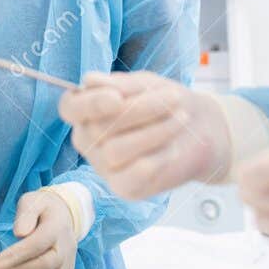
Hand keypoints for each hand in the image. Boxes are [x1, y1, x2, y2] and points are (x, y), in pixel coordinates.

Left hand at [0, 188, 79, 268]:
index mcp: (57, 227)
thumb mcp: (31, 201)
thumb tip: (19, 233)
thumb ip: (25, 214)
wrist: (63, 216)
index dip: (14, 256)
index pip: (37, 245)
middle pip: (44, 266)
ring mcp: (69, 264)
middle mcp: (66, 248)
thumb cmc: (41, 209)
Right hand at [60, 72, 229, 198]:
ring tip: (180, 118)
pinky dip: (157, 159)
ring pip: (115, 151)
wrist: (198, 128)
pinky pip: (132, 176)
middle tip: (173, 98)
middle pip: (97, 128)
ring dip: (154, 132)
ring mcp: (104, 165)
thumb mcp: (145, 84)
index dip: (89, 104)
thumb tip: (89, 81)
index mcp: (85, 110)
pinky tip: (173, 148)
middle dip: (140, 110)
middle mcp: (88, 139)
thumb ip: (119, 85)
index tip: (117, 98)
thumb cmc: (164, 101)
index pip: (70, 108)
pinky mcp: (124, 187)